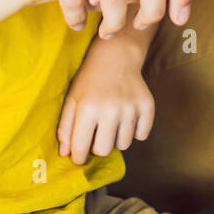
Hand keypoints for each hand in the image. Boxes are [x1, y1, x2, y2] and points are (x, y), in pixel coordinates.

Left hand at [57, 40, 153, 164]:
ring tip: (112, 121)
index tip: (78, 157)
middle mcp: (111, 109)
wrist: (116, 56)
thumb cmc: (89, 80)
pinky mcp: (147, 106)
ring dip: (116, 137)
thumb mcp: (72, 99)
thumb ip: (65, 127)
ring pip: (123, 145)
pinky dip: (134, 131)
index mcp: (88, 108)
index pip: (81, 148)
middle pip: (104, 150)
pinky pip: (141, 136)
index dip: (78, 157)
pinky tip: (127, 117)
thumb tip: (65, 154)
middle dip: (97, 146)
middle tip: (97, 132)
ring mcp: (131, 108)